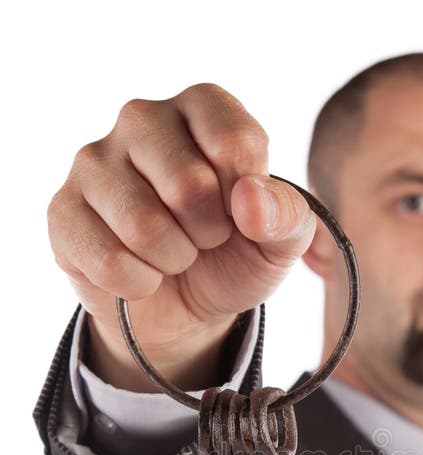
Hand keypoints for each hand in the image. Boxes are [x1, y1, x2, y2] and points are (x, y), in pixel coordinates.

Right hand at [47, 83, 316, 389]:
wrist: (188, 307)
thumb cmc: (236, 255)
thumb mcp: (280, 240)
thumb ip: (286, 215)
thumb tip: (251, 199)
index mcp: (203, 106)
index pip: (237, 144)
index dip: (248, 201)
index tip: (241, 214)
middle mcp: (143, 118)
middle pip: (189, 185)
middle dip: (209, 234)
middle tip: (205, 238)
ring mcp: (94, 161)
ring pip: (143, 227)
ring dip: (173, 261)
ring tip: (174, 254)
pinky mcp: (64, 210)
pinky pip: (107, 260)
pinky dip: (138, 284)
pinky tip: (142, 275)